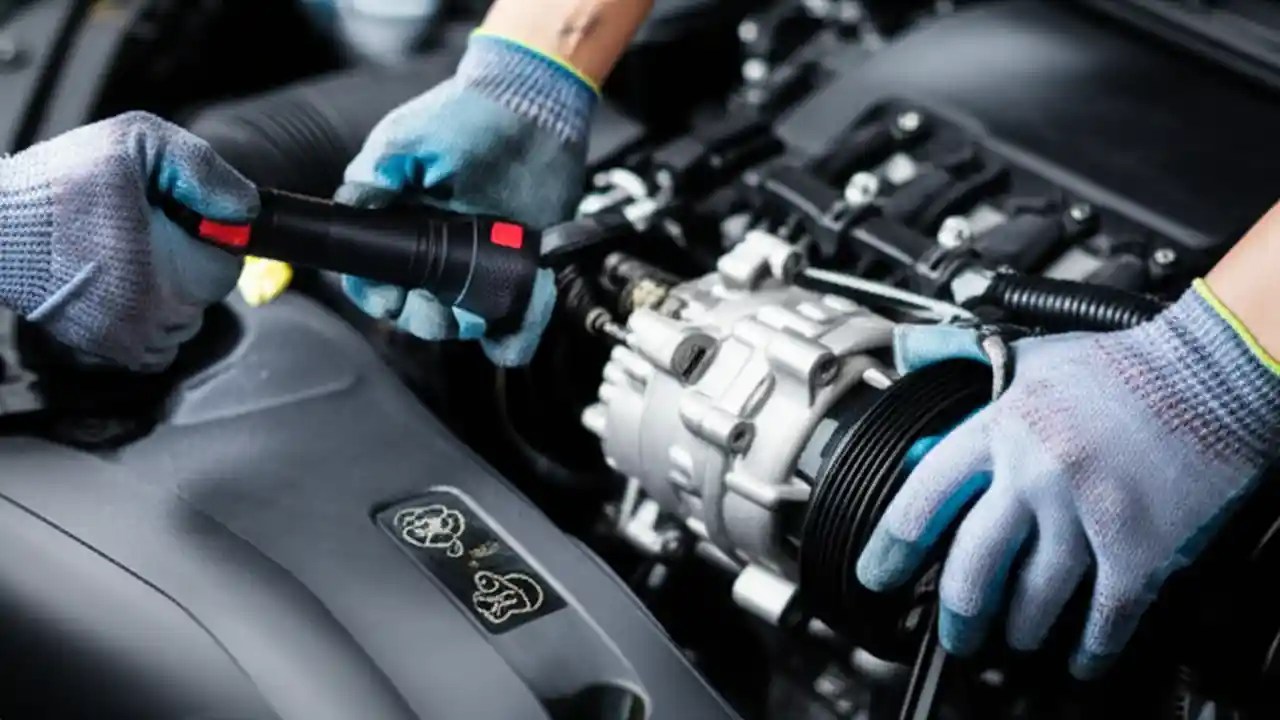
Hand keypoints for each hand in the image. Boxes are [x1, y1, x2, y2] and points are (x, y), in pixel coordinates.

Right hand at [0, 112, 256, 370]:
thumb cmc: (58, 185)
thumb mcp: (137, 145)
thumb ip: (202, 170)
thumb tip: (244, 207)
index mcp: (176, 273)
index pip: (228, 262)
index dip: (208, 232)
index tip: (175, 215)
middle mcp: (157, 318)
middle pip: (208, 293)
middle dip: (189, 259)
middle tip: (143, 229)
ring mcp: (130, 339)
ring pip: (184, 320)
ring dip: (171, 290)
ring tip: (126, 253)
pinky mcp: (106, 350)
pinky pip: (155, 346)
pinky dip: (149, 320)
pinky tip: (122, 284)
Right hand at [336, 32, 596, 366]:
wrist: (533, 108)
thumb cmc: (466, 116)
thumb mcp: (407, 139)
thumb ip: (376, 174)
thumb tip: (352, 208)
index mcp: (402, 225)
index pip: (375, 278)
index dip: (376, 296)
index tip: (387, 297)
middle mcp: (437, 251)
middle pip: (416, 310)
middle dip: (421, 318)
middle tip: (437, 308)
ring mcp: (480, 262)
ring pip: (462, 321)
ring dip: (464, 325)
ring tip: (475, 312)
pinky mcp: (521, 269)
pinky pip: (515, 318)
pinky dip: (517, 330)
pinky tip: (516, 316)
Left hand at [856, 283, 1279, 678]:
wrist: (1214, 372)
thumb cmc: (1124, 366)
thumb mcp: (1029, 352)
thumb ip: (957, 352)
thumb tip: (904, 351)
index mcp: (1002, 427)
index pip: (925, 496)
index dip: (894, 545)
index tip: (877, 574)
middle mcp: (1035, 472)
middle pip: (973, 562)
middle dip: (957, 612)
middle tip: (953, 633)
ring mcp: (1087, 512)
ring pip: (1033, 595)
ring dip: (1019, 630)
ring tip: (1013, 639)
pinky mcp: (1141, 545)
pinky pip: (1105, 614)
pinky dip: (1091, 646)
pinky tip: (1081, 658)